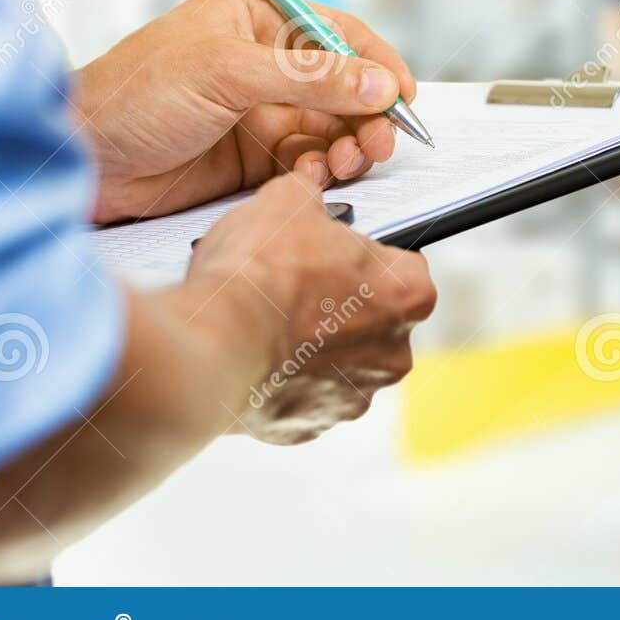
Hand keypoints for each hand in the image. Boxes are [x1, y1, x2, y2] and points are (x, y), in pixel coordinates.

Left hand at [74, 0, 418, 222]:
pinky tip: (307, 180)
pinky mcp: (255, 158)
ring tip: (346, 164)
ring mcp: (261, 112)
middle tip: (378, 143)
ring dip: (350, 147)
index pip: (337, 33)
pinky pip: (310, 163)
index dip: (377, 63)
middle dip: (368, 115)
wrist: (82, 162)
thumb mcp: (226, 73)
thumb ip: (309, 79)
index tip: (403, 96)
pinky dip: (320, 173)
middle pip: (345, 87)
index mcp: (253, 20)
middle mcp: (263, 63)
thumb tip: (377, 85)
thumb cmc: (132, 97)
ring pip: (333, 128)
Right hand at [185, 167, 437, 443]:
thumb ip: (310, 196)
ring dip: (310, 348)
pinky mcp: (310, 427)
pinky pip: (299, 398)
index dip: (363, 255)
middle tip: (294, 288)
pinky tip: (252, 358)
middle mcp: (395, 352)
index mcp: (410, 293)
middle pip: (373, 319)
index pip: (404, 266)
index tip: (333, 254)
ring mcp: (355, 395)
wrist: (209, 345)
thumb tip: (305, 193)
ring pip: (338, 363)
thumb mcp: (286, 201)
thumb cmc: (258, 276)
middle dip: (338, 306)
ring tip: (266, 324)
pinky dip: (280, 382)